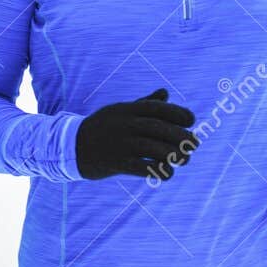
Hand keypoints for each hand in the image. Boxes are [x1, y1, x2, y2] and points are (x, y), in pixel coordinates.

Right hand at [75, 87, 199, 180]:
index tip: (191, 120)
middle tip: (195, 144)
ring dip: (174, 155)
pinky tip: (167, 173)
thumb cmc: (103, 127)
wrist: (72, 146)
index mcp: (127, 110)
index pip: (157, 108)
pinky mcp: (115, 163)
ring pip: (153, 149)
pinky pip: (142, 168)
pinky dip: (158, 171)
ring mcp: (120, 144)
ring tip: (185, 160)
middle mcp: (125, 125)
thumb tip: (165, 92)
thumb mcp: (121, 111)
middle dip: (181, 136)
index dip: (178, 113)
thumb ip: (144, 103)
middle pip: (158, 128)